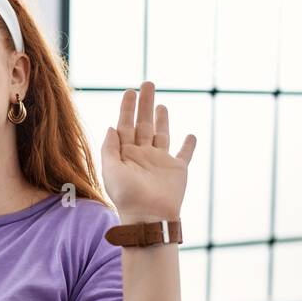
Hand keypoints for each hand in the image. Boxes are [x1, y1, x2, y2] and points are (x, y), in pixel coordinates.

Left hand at [100, 81, 196, 223]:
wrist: (149, 216)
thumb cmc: (127, 196)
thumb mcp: (111, 169)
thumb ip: (110, 148)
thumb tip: (111, 127)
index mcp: (125, 155)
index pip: (125, 126)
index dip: (126, 108)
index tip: (129, 91)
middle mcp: (142, 155)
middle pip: (143, 124)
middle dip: (144, 105)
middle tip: (147, 84)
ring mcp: (160, 162)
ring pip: (161, 135)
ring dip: (162, 120)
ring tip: (161, 106)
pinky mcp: (177, 170)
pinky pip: (185, 155)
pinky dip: (189, 145)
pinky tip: (191, 136)